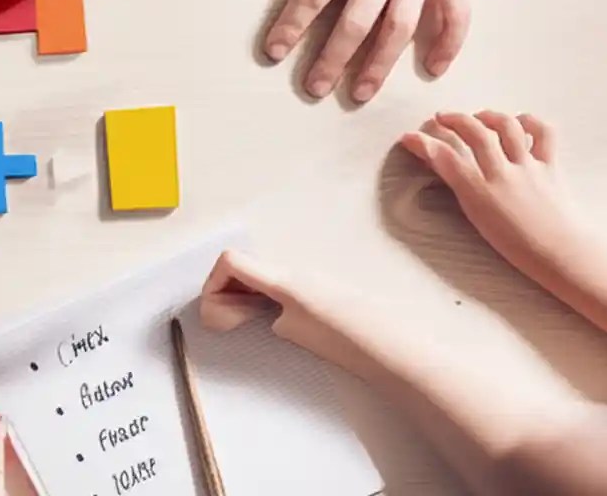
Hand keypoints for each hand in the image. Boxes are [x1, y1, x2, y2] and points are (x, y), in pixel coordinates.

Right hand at [201, 250, 377, 374]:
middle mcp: (292, 271)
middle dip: (226, 292)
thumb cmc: (344, 339)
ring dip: (244, 297)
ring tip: (250, 324)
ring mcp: (305, 280)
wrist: (393, 345)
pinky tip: (273, 323)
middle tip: (231, 322)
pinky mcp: (316, 292)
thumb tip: (257, 310)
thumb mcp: (294, 330)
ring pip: (258, 277)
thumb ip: (267, 314)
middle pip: (241, 267)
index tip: (215, 312)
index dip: (213, 285)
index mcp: (282, 279)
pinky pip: (276, 287)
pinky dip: (263, 300)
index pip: (231, 261)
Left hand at [234, 0, 484, 102]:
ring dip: (380, 64)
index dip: (292, 24)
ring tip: (359, 94)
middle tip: (313, 88)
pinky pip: (457, 15)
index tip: (273, 52)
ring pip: (401, 26)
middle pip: (357, 20)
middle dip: (333, 58)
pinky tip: (431, 69)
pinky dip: (448, 44)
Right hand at [400, 112, 606, 325]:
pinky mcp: (550, 166)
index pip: (445, 158)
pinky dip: (531, 121)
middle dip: (453, 120)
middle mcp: (503, 175)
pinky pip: (544, 134)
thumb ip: (460, 187)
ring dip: (487, 116)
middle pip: (474, 134)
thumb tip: (443, 166)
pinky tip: (519, 121)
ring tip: (477, 116)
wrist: (558, 254)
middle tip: (440, 118)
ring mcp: (528, 168)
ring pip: (507, 127)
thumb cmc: (515, 243)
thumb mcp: (476, 216)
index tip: (409, 137)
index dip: (422, 143)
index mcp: (480, 193)